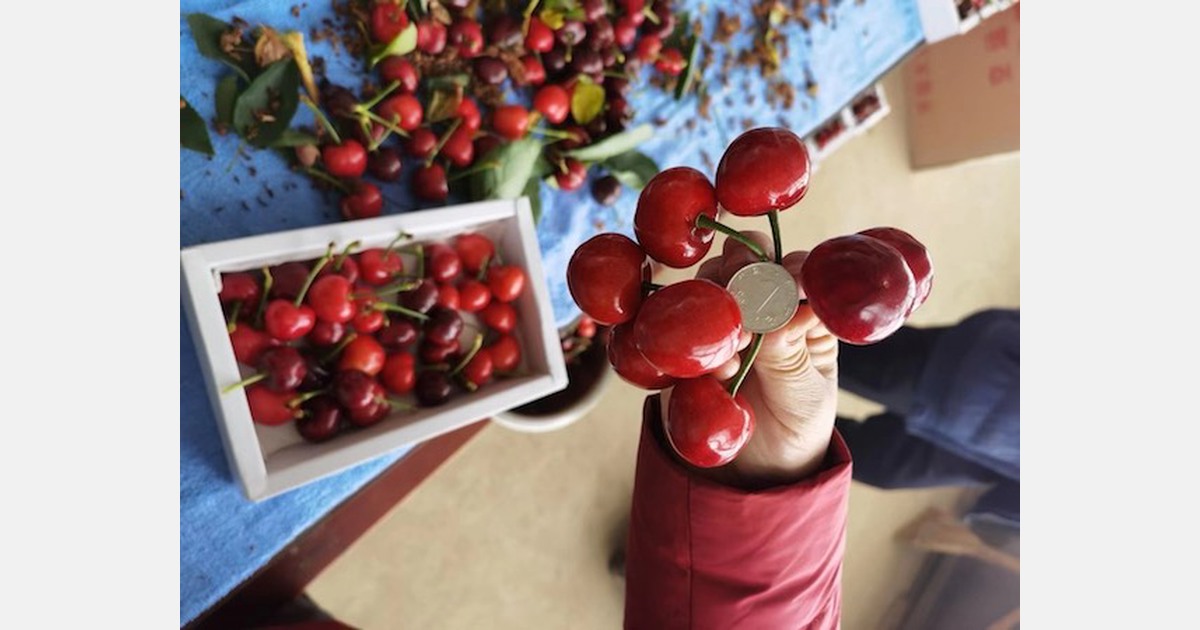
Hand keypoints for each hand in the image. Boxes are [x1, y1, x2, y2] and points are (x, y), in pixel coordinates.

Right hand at [661, 231, 838, 487]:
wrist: (754, 471)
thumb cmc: (796, 426)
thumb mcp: (805, 395)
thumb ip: (791, 355)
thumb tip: (779, 314)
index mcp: (802, 309)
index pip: (797, 269)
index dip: (792, 269)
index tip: (790, 284)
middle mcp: (760, 303)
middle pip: (747, 259)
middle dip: (746, 274)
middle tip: (750, 309)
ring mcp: (721, 320)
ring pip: (708, 282)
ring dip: (718, 304)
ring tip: (735, 352)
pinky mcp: (687, 343)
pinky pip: (677, 322)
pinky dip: (689, 337)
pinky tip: (715, 372)